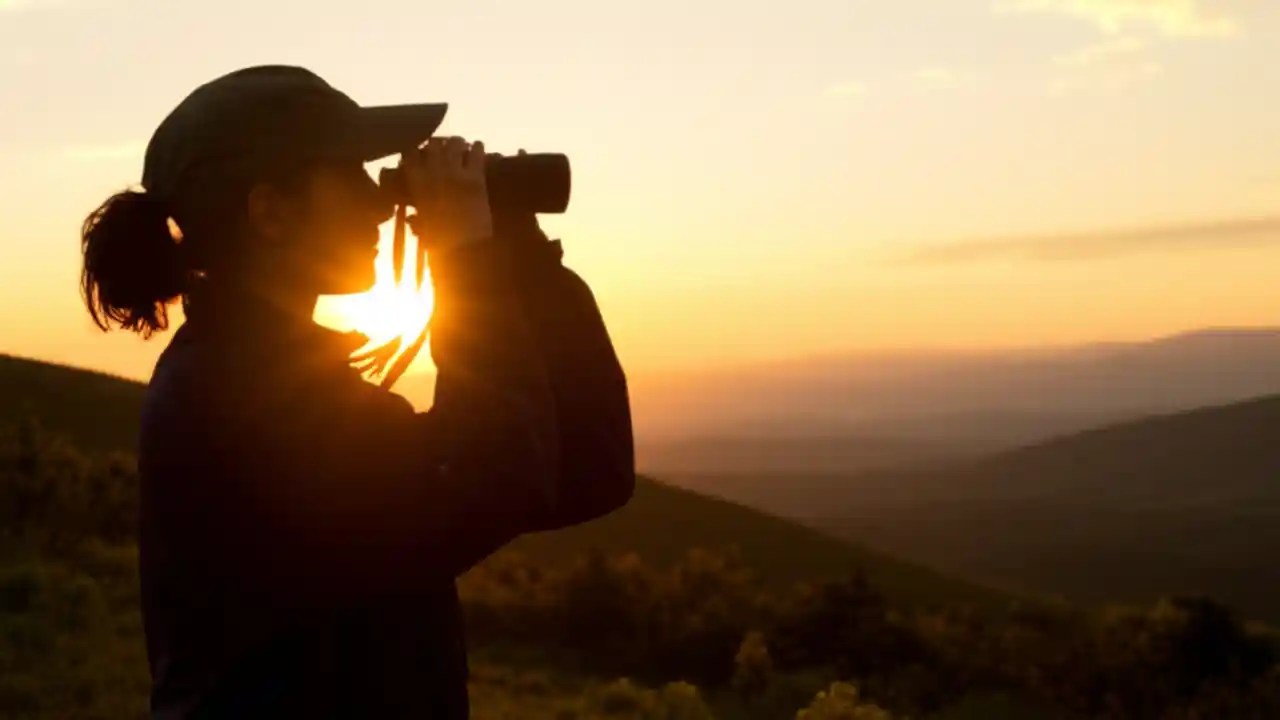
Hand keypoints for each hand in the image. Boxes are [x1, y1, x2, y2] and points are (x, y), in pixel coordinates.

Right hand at [401, 136, 492, 250]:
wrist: (466, 249)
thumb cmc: (440, 244)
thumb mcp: (423, 229)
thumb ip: (416, 219)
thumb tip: (411, 216)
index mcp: (416, 184)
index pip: (409, 153)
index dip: (416, 151)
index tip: (421, 154)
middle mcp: (433, 173)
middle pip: (433, 143)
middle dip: (438, 145)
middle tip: (444, 151)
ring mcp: (456, 173)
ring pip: (455, 142)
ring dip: (458, 144)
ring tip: (461, 149)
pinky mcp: (476, 177)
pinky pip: (477, 151)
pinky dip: (478, 148)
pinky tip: (478, 151)